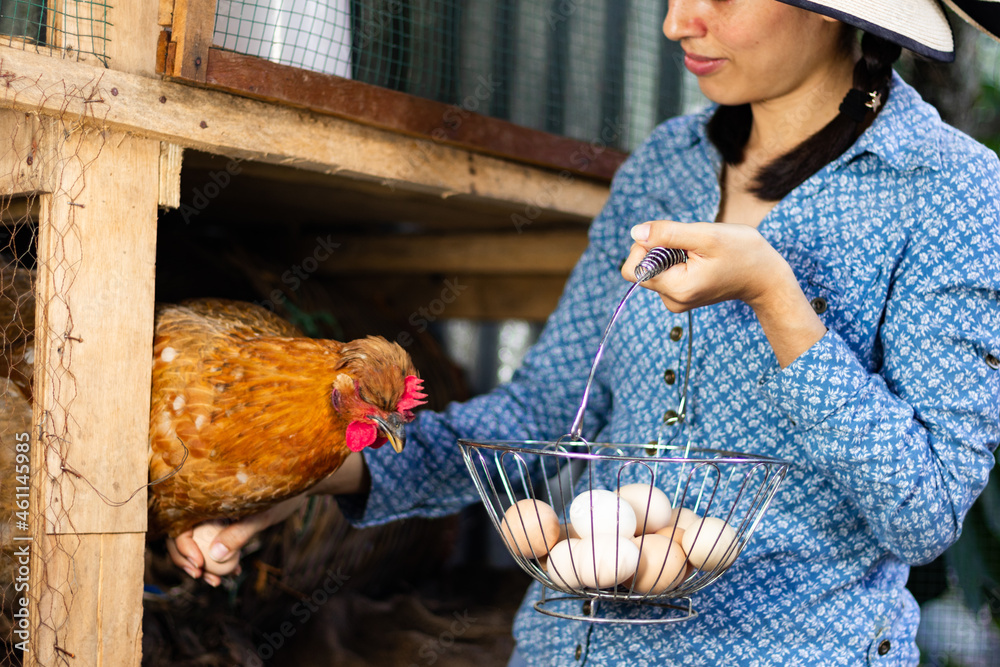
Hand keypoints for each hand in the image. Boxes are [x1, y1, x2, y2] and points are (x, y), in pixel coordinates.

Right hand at [166, 494, 307, 586]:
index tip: (199, 566)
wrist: (295, 486)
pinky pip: (212, 544)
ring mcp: (211, 515)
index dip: (182, 548)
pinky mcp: (222, 524)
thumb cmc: (280, 494)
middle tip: (206, 578)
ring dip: (203, 565)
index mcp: (205, 497)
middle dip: (189, 562)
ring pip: (195, 544)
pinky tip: (234, 571)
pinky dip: (218, 561)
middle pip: (181, 537)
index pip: (180, 525)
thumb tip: (215, 555)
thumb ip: (239, 533)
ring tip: (218, 581)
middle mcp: (203, 506)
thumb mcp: (262, 515)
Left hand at [622, 220, 792, 311]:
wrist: (765, 277)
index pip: (633, 268)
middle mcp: (671, 300)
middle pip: (641, 267)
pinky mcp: (680, 295)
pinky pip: (664, 272)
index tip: (671, 239)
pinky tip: (700, 259)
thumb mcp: (706, 235)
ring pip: (653, 268)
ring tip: (699, 253)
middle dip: (659, 248)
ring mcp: (675, 300)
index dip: (645, 247)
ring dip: (670, 252)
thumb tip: (635, 233)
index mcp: (676, 289)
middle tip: (690, 245)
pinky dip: (677, 260)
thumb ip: (668, 234)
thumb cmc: (742, 252)